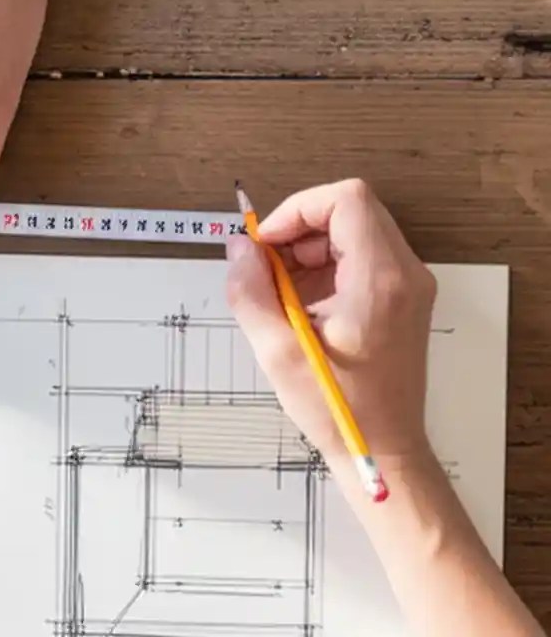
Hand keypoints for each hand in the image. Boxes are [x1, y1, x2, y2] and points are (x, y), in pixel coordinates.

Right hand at [225, 179, 437, 462]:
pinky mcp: (403, 297)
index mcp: (380, 280)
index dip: (297, 210)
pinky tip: (302, 306)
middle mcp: (404, 273)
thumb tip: (239, 248)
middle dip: (299, 230)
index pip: (346, 200)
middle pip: (350, 211)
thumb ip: (250, 292)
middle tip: (266, 268)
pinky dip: (325, 267)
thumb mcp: (278, 352)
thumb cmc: (339, 409)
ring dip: (309, 250)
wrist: (384, 448)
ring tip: (280, 293)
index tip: (266, 244)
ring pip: (354, 231)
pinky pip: (361, 257)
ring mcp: (409, 285)